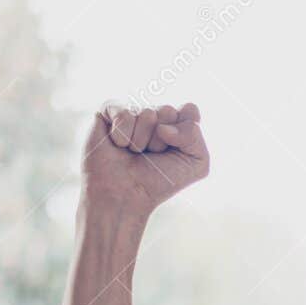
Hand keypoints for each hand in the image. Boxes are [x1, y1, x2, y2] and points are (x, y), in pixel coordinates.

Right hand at [79, 102, 209, 218]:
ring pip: (147, 114)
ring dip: (141, 141)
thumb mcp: (196, 164)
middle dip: (162, 140)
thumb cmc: (159, 181)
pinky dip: (122, 134)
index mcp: (177, 125)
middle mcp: (156, 116)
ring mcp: (133, 112)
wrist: (125, 194)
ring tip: (133, 153)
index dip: (185, 132)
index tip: (175, 151)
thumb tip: (163, 126)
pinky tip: (118, 145)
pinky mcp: (109, 111)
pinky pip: (123, 113)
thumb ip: (195, 136)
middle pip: (168, 110)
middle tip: (151, 155)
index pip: (190, 110)